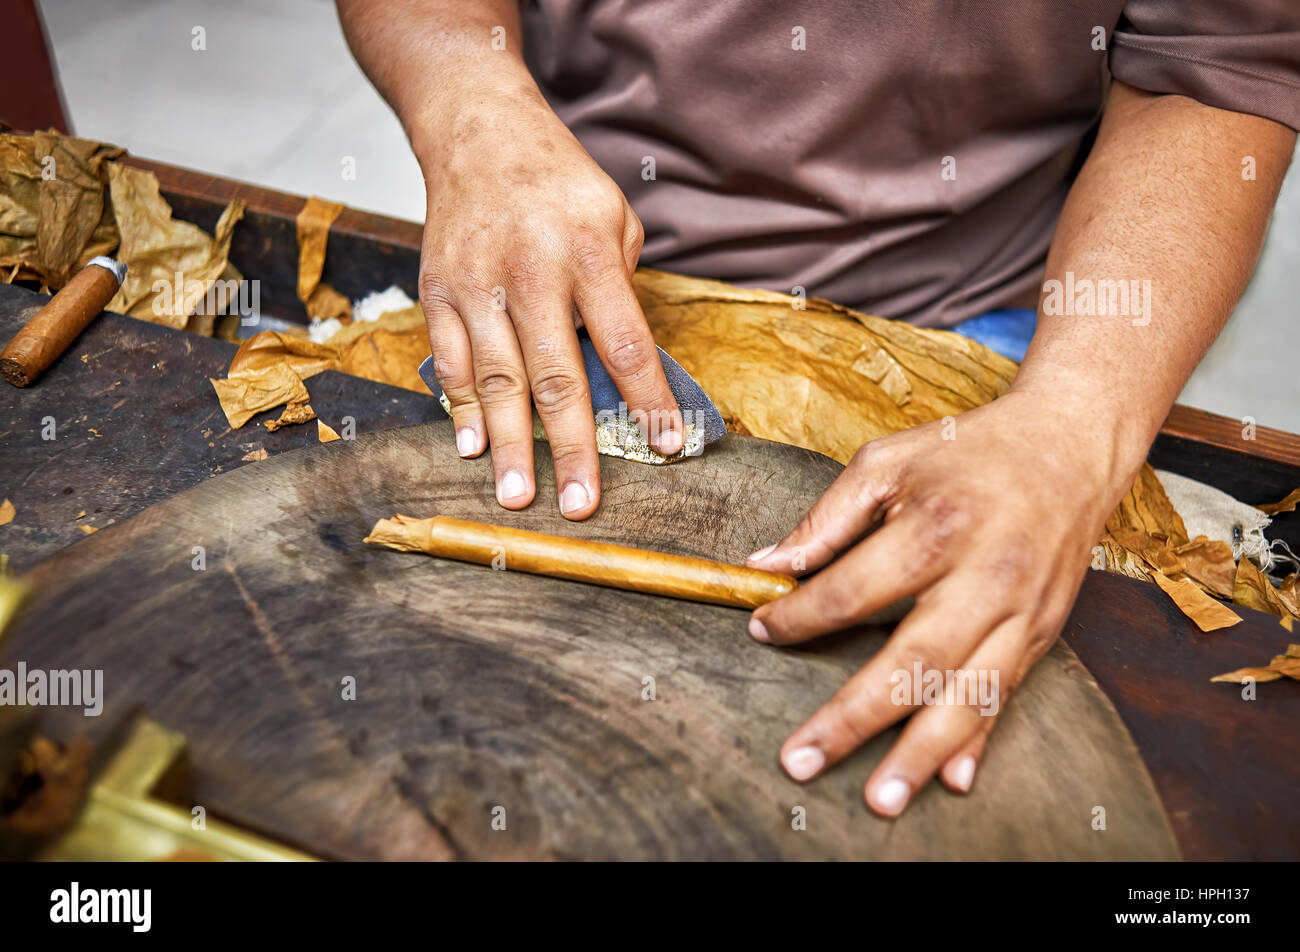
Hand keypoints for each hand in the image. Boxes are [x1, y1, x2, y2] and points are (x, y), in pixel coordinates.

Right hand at [414, 72, 682, 518]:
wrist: (478, 133)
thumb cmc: (558, 184)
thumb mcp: (613, 218)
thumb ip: (621, 290)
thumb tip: (628, 368)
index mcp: (587, 251)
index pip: (626, 341)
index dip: (648, 398)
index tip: (668, 445)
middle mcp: (530, 271)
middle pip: (557, 375)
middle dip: (572, 446)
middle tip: (580, 504)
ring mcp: (477, 283)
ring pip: (497, 379)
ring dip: (509, 445)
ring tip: (518, 497)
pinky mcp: (438, 290)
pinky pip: (450, 361)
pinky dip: (461, 409)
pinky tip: (472, 448)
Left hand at [745, 392, 1132, 815]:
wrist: (1069, 446)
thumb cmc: (970, 453)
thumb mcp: (888, 462)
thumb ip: (826, 518)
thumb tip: (765, 564)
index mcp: (937, 529)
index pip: (853, 591)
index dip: (801, 616)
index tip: (762, 629)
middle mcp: (983, 578)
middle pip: (912, 662)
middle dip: (854, 718)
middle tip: (802, 760)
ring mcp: (1019, 612)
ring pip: (965, 696)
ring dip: (919, 754)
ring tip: (878, 798)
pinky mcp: (1041, 633)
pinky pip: (1006, 696)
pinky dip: (978, 741)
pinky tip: (951, 780)